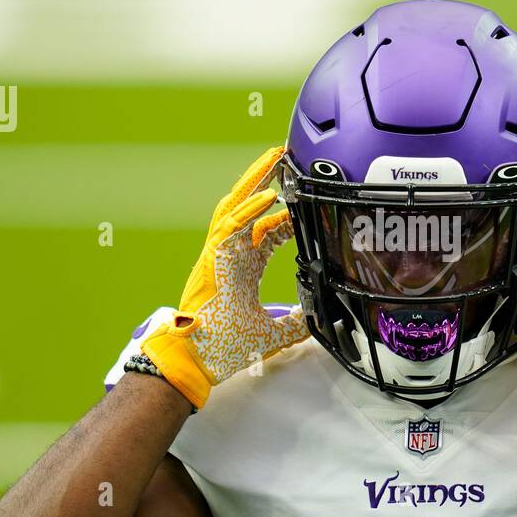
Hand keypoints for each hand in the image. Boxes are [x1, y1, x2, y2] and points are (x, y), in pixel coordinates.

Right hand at [141, 146, 307, 407]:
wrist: (196, 359)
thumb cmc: (224, 348)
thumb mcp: (272, 334)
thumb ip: (295, 324)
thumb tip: (319, 320)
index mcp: (242, 267)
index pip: (266, 232)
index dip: (284, 217)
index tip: (303, 204)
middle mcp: (230, 255)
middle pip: (248, 207)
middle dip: (266, 179)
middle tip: (285, 156)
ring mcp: (219, 254)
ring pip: (237, 206)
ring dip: (255, 180)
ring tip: (274, 157)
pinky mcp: (212, 259)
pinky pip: (232, 227)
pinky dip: (250, 210)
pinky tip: (271, 196)